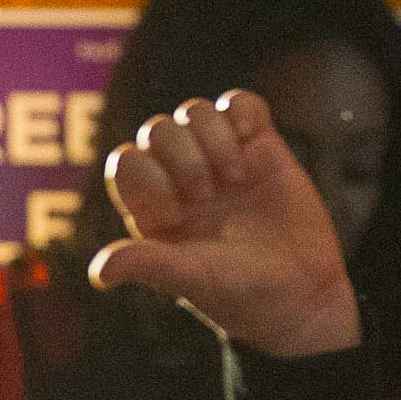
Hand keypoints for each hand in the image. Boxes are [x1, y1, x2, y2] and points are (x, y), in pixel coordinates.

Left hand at [89, 89, 359, 357]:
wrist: (302, 296)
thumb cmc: (240, 296)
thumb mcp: (191, 279)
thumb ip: (147, 264)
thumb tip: (97, 273)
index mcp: (155, 210)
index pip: (127, 163)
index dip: (148, 175)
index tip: (177, 212)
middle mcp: (182, 182)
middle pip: (158, 130)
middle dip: (183, 157)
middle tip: (209, 196)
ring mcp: (221, 161)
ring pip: (195, 112)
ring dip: (214, 138)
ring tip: (236, 179)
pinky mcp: (260, 148)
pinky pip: (239, 103)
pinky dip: (242, 112)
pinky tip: (253, 143)